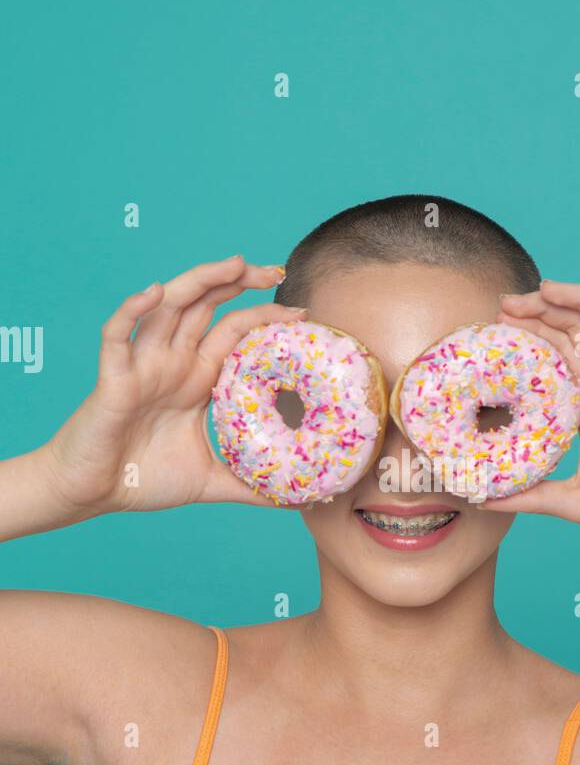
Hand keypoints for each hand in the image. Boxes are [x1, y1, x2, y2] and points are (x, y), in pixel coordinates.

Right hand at [44, 255, 305, 514]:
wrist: (93, 494)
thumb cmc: (144, 480)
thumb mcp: (211, 481)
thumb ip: (253, 486)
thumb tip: (300, 500)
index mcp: (196, 378)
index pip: (234, 331)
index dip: (263, 314)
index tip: (301, 311)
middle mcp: (172, 362)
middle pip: (207, 305)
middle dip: (239, 281)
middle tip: (275, 269)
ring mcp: (142, 365)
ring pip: (170, 307)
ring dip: (199, 281)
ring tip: (234, 264)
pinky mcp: (113, 378)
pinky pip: (117, 334)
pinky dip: (133, 310)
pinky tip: (154, 292)